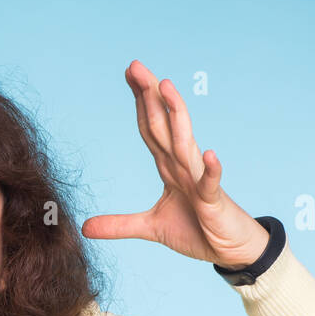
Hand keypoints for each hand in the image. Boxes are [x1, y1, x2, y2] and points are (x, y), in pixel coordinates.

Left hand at [82, 60, 269, 268]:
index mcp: (169, 168)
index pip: (150, 128)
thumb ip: (119, 225)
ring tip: (166, 87)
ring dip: (176, 115)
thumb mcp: (151, 228)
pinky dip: (211, 169)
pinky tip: (208, 153)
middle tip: (135, 65)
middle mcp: (183, 167)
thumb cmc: (198, 231)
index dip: (140, 102)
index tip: (129, 73)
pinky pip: (211, 183)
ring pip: (184, 143)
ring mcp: (199, 181)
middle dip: (149, 96)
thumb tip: (85, 228)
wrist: (230, 251)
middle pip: (163, 125)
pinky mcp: (213, 201)